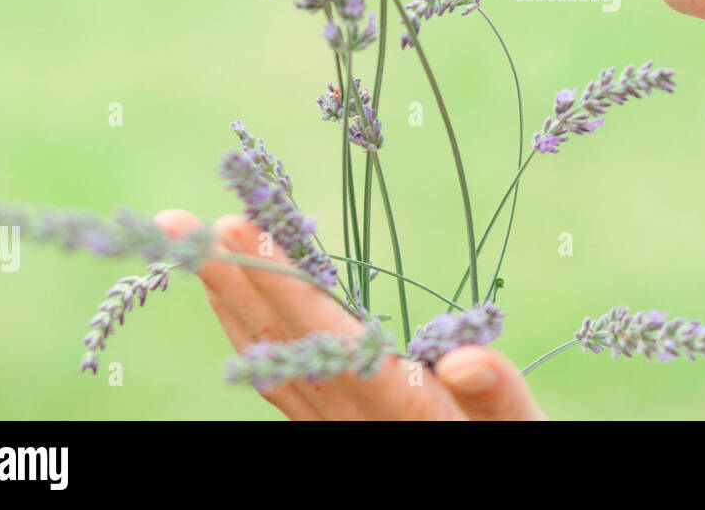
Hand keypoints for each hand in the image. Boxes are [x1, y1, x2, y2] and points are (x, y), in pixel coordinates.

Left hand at [154, 209, 546, 419]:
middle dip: (233, 279)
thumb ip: (497, 394)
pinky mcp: (333, 425)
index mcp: (401, 409)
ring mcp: (337, 426)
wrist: (489, 481)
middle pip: (281, 346)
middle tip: (183, 223)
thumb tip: (464, 360)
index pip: (330, 340)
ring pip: (271, 363)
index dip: (283, 284)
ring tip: (194, 247)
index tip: (240, 229)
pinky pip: (279, 382)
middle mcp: (354, 421)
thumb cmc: (513, 450)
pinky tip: (232, 301)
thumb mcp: (520, 429)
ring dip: (230, 302)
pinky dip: (249, 334)